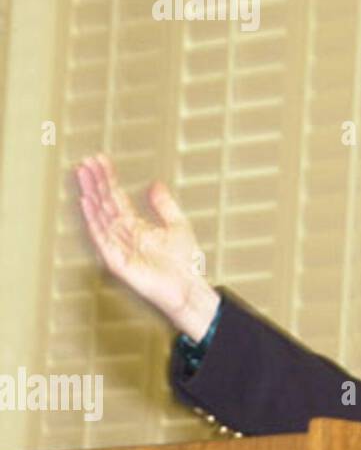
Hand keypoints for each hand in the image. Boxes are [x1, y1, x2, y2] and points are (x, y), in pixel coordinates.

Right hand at [75, 153, 217, 339]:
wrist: (189, 288)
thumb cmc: (184, 264)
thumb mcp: (177, 225)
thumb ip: (164, 205)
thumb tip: (156, 184)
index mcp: (136, 227)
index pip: (117, 198)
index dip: (109, 179)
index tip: (100, 161)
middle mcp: (124, 235)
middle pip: (105, 204)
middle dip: (95, 182)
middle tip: (85, 162)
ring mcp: (118, 246)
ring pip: (100, 216)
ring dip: (91, 195)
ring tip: (83, 175)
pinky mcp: (116, 260)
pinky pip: (101, 237)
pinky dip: (93, 219)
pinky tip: (86, 203)